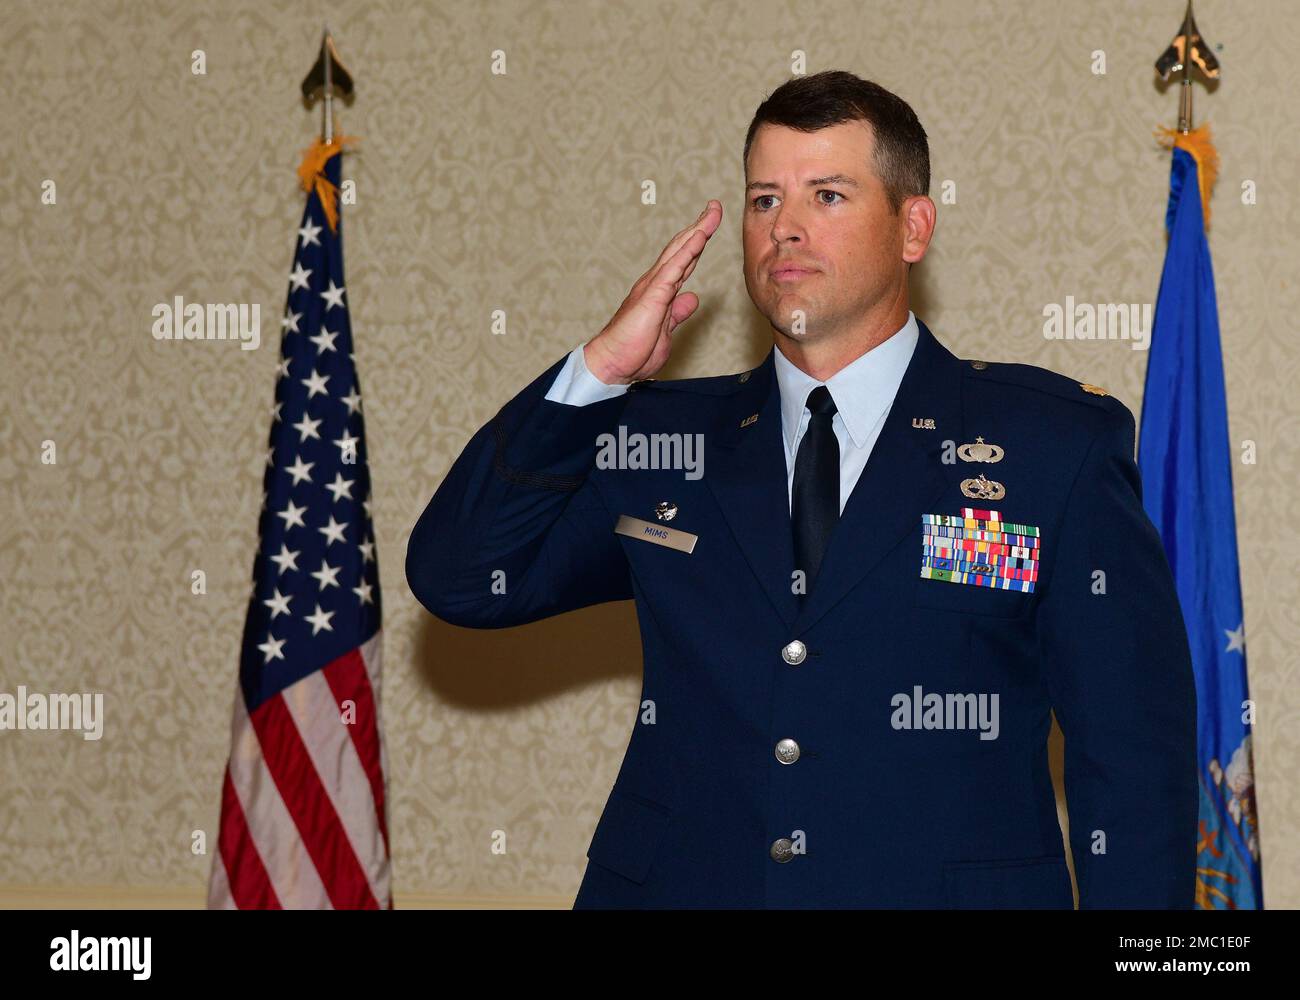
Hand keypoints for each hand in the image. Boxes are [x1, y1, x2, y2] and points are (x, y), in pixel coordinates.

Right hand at [583, 200, 721, 384]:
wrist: (612, 364)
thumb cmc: (632, 350)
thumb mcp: (665, 330)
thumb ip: (678, 312)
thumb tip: (692, 299)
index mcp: (661, 290)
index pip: (684, 260)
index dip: (698, 241)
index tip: (709, 225)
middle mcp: (656, 283)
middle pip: (682, 248)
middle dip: (700, 226)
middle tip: (714, 207)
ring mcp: (654, 287)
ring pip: (680, 251)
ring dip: (697, 230)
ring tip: (711, 212)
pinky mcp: (653, 296)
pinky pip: (674, 269)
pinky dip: (688, 251)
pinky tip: (699, 237)